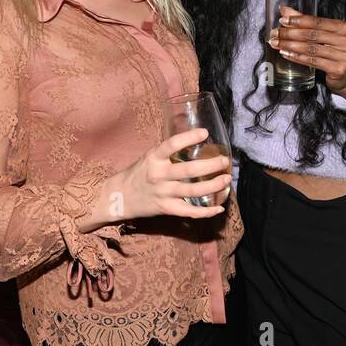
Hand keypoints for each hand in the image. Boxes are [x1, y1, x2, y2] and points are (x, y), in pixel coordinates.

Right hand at [111, 128, 231, 220]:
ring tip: (226, 179)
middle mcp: (159, 175)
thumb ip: (168, 153)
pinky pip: (189, 211)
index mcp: (153, 158)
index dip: (189, 138)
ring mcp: (163, 193)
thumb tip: (194, 144)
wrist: (119, 196)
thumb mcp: (149, 158)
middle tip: (224, 161)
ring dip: (213, 185)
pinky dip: (206, 212)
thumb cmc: (138, 174)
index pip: (172, 144)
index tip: (205, 133)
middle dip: (211, 165)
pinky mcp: (166, 208)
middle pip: (189, 170)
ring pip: (193, 190)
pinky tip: (218, 207)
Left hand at [268, 6, 345, 99]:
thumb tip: (285, 10)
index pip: (317, 21)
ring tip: (276, 44)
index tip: (282, 20)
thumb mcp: (325, 34)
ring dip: (290, 45)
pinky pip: (312, 61)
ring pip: (310, 49)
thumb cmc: (335, 50)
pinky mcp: (338, 69)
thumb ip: (306, 22)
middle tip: (275, 34)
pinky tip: (286, 54)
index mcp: (344, 27)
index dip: (298, 20)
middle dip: (290, 34)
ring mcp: (343, 56)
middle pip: (312, 35)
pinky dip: (297, 57)